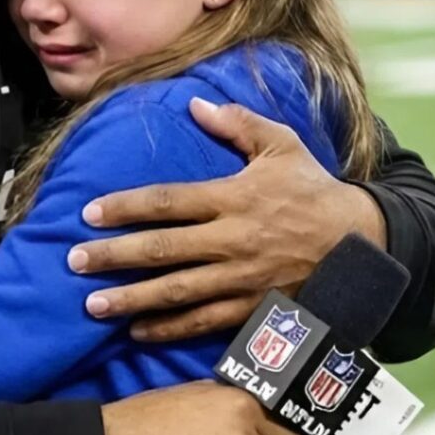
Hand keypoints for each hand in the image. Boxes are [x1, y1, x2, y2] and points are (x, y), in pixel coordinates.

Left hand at [71, 99, 383, 344]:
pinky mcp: (253, 307)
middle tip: (73, 261)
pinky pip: (203, 321)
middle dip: (113, 256)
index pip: (168, 201)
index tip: (87, 213)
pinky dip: (169, 329)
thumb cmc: (313, 191)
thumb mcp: (283, 147)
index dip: (125, 207)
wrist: (361, 241)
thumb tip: (195, 103)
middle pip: (162, 249)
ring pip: (176, 291)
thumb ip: (238, 124)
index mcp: (235, 197)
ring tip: (91, 305)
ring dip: (130, 299)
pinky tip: (136, 331)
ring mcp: (242, 277)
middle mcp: (234, 238)